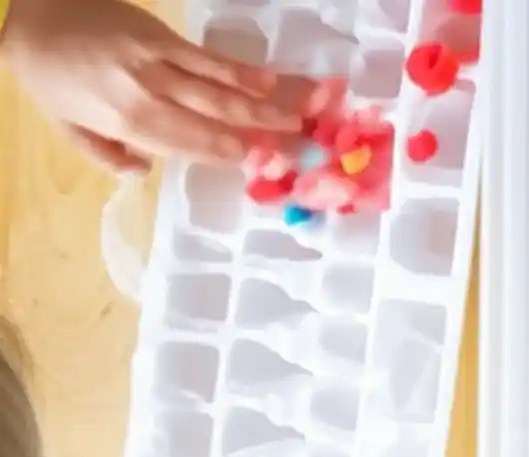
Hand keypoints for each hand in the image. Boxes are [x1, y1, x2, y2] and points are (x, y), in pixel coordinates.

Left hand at [1, 0, 313, 170]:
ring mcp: (157, 64)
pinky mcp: (163, 38)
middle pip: (212, 120)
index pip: (187, 146)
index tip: (257, 164)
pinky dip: (241, 71)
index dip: (224, 156)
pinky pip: (208, 59)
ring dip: (261, 105)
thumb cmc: (51, 78)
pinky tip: (269, 80)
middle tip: (294, 145)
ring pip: (218, 90)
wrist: (36, 16)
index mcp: (125, 123)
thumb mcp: (68, 128)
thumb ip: (107, 155)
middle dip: (256, 134)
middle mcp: (147, 96)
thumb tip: (144, 173)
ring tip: (296, 117)